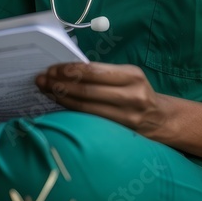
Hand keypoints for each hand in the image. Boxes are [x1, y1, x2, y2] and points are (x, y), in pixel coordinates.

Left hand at [35, 62, 170, 136]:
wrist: (160, 119)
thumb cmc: (136, 93)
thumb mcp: (127, 77)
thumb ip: (103, 74)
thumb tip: (66, 70)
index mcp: (132, 76)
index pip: (94, 71)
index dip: (70, 70)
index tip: (52, 69)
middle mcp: (132, 95)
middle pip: (88, 90)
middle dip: (60, 84)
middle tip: (41, 80)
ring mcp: (127, 116)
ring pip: (86, 107)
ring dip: (61, 98)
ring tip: (45, 90)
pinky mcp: (121, 131)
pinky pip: (90, 119)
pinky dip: (71, 110)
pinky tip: (59, 104)